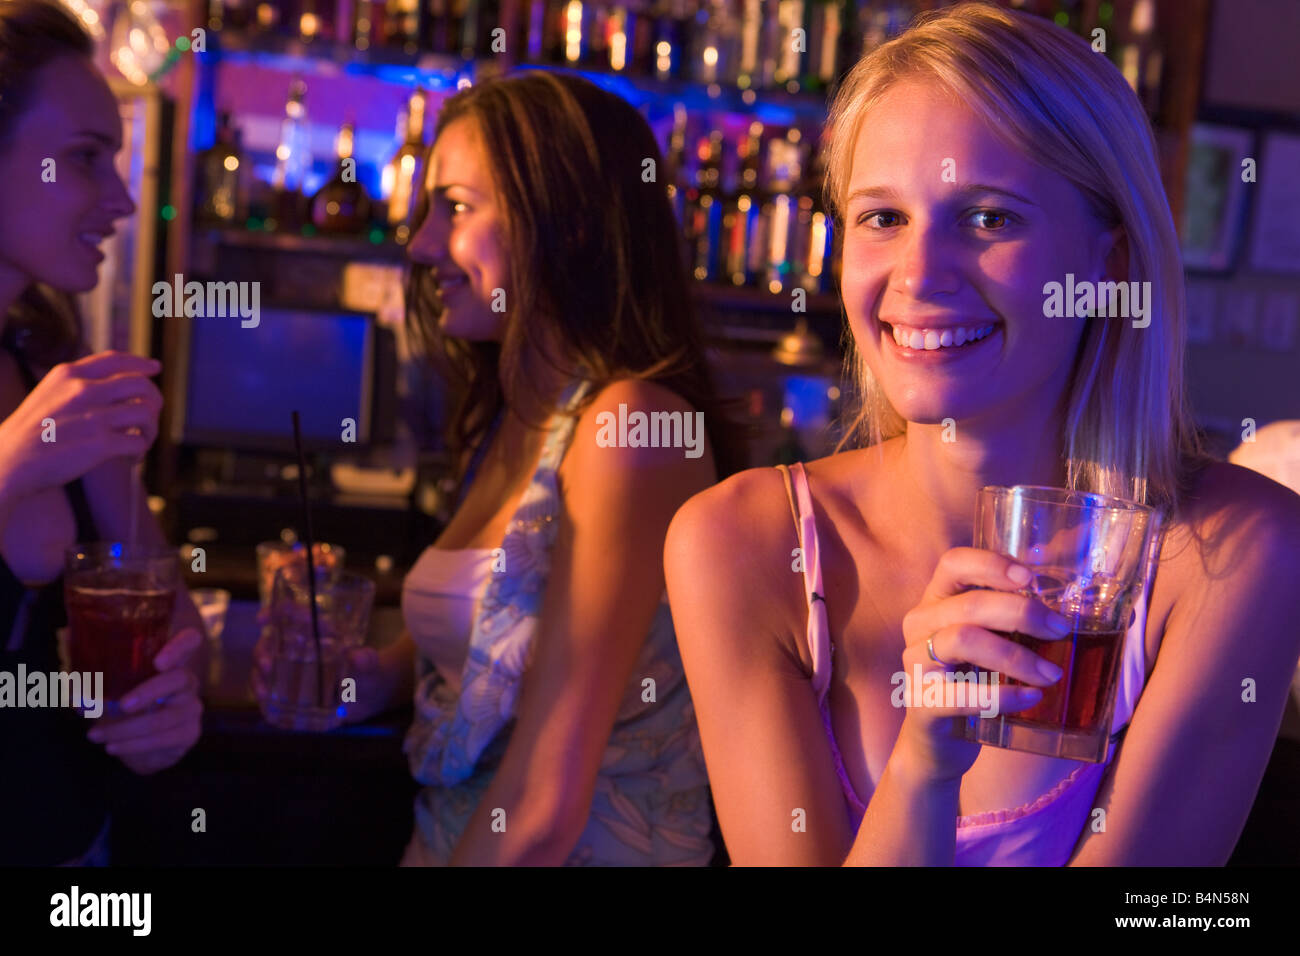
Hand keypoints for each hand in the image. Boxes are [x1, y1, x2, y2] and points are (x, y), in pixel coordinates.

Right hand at [0, 351, 161, 498]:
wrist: (8, 462)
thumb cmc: (29, 434)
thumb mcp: (47, 394)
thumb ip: (77, 387)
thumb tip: (118, 389)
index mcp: (68, 374)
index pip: (115, 360)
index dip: (140, 363)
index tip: (155, 368)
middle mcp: (83, 390)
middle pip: (141, 384)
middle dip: (154, 401)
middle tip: (149, 418)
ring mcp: (93, 416)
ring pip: (146, 413)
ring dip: (150, 429)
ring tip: (141, 441)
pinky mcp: (100, 443)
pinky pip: (139, 442)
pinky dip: (140, 452)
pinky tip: (131, 459)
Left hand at [87, 627, 203, 774]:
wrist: (144, 746)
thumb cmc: (125, 708)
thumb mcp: (110, 689)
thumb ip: (93, 676)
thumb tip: (67, 659)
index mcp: (170, 661)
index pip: (190, 640)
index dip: (180, 646)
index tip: (158, 661)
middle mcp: (187, 681)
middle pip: (179, 679)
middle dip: (148, 692)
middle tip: (121, 705)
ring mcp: (192, 707)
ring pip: (166, 717)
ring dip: (127, 728)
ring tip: (95, 735)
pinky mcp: (189, 733)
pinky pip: (164, 739)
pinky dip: (133, 745)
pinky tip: (111, 747)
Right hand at [250, 608, 388, 724]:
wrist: (370, 696)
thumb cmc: (370, 671)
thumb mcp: (371, 665)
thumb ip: (367, 660)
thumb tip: (359, 656)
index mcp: (318, 631)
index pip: (292, 614)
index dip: (274, 612)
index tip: (263, 619)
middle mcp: (299, 645)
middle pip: (270, 641)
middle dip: (262, 651)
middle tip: (267, 666)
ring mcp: (291, 666)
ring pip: (264, 664)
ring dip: (258, 675)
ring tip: (263, 691)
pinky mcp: (289, 687)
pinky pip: (268, 686)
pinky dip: (261, 691)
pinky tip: (264, 701)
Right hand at [894, 548, 1071, 785]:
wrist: (938, 742)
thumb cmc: (970, 681)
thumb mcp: (983, 642)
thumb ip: (1007, 622)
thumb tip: (1068, 611)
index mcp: (935, 601)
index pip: (953, 563)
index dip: (991, 564)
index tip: (1030, 578)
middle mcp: (919, 625)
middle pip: (968, 604)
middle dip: (1022, 613)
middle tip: (1061, 630)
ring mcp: (916, 664)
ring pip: (963, 640)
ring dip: (1016, 656)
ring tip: (1052, 674)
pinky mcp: (922, 702)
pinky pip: (962, 694)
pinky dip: (1003, 694)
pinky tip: (1032, 697)